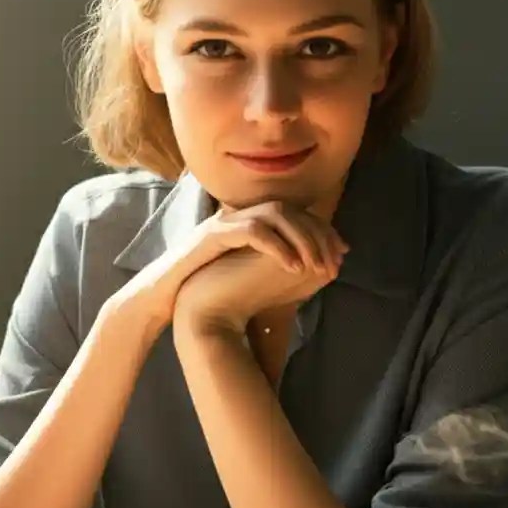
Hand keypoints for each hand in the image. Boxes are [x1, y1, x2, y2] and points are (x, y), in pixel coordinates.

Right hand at [105, 200, 347, 332]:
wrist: (163, 298)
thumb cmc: (202, 290)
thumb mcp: (245, 275)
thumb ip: (273, 267)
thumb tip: (310, 271)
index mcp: (247, 223)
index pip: (294, 214)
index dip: (322, 230)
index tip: (344, 251)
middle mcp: (237, 216)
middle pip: (290, 209)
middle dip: (318, 233)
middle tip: (337, 259)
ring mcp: (224, 222)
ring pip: (275, 213)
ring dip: (302, 238)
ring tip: (317, 265)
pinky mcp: (213, 235)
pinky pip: (254, 231)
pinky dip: (278, 247)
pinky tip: (294, 267)